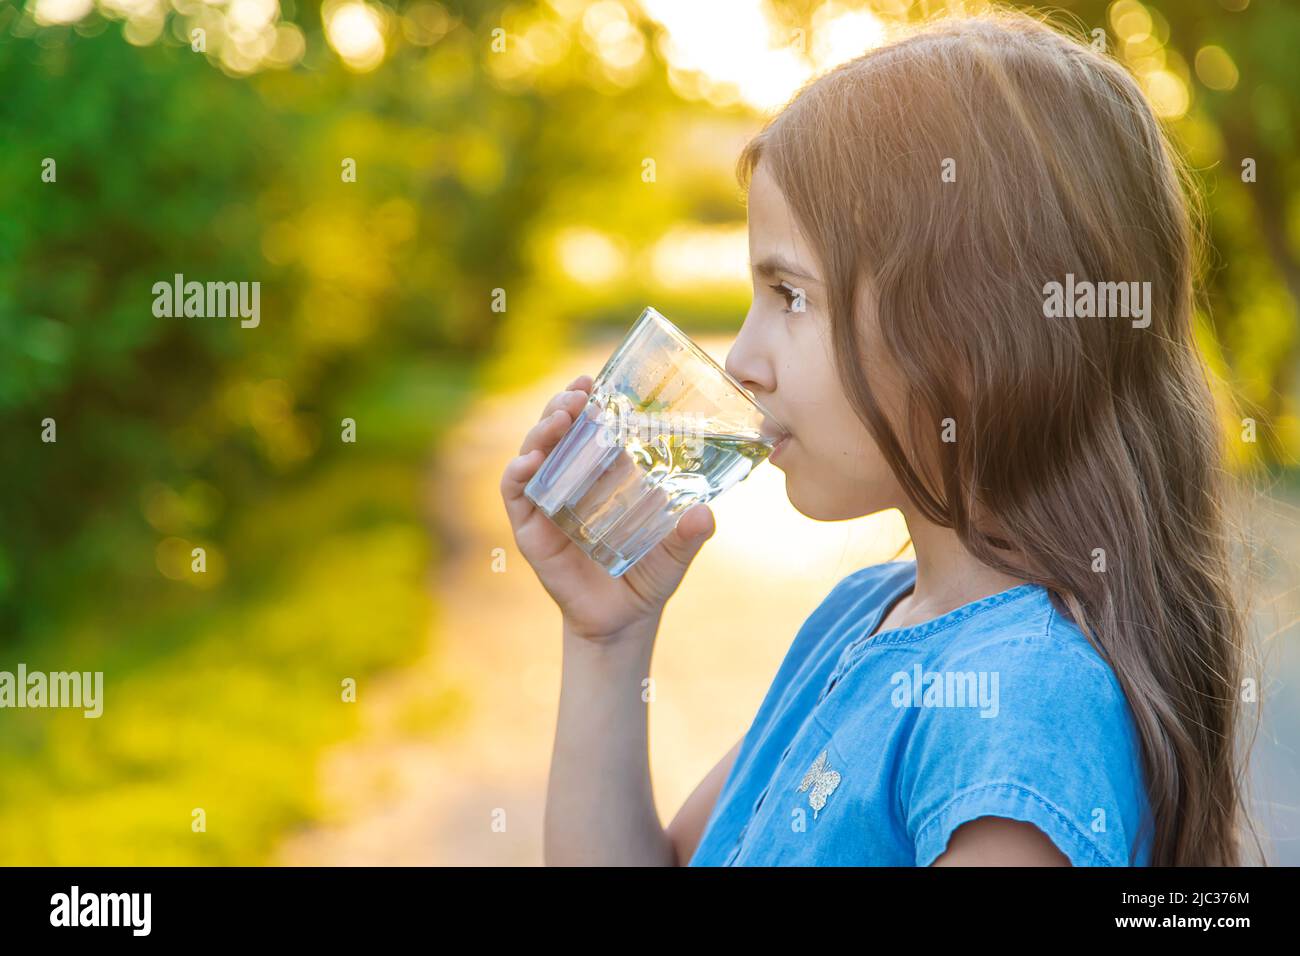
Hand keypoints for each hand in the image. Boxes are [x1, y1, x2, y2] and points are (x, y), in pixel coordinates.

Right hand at [500, 373, 714, 642]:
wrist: (622, 621)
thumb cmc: (648, 576)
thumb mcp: (675, 553)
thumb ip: (689, 535)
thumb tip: (704, 515)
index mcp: (603, 474)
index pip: (588, 426)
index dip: (587, 400)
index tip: (595, 380)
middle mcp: (571, 481)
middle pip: (557, 431)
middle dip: (562, 406)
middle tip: (578, 395)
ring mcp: (547, 503)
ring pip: (533, 453)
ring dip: (542, 432)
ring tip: (559, 419)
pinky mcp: (530, 529)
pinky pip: (515, 494)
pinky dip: (517, 474)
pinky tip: (529, 462)